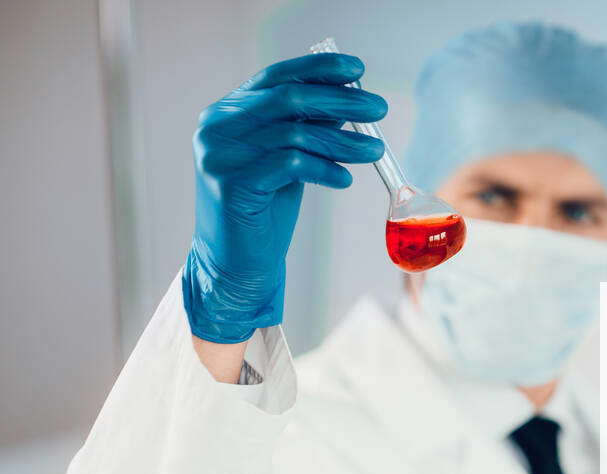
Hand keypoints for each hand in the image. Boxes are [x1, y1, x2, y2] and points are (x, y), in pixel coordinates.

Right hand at [182, 53, 385, 343]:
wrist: (235, 263)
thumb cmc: (264, 208)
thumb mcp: (287, 158)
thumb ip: (306, 126)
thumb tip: (351, 96)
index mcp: (227, 112)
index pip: (277, 77)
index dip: (319, 69)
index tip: (358, 69)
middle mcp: (217, 127)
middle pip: (289, 99)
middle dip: (341, 100)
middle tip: (380, 107)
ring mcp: (220, 155)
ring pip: (295, 134)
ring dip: (343, 140)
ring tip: (375, 150)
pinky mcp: (231, 184)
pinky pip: (291, 165)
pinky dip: (325, 169)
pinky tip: (344, 179)